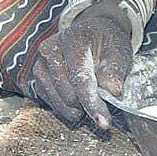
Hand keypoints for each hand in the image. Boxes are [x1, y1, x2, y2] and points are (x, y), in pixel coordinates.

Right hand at [26, 0, 134, 129]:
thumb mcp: (119, 50)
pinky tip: (79, 99)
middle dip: (88, 105)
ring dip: (78, 108)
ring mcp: (40, 64)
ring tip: (92, 97)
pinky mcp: (37, 79)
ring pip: (59, 102)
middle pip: (68, 93)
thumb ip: (115, 70)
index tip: (104, 122)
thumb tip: (113, 92)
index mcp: (73, 38)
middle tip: (104, 102)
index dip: (92, 102)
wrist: (91, 32)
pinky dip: (68, 108)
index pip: (80, 77)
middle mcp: (51, 50)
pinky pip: (52, 103)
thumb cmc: (107, 41)